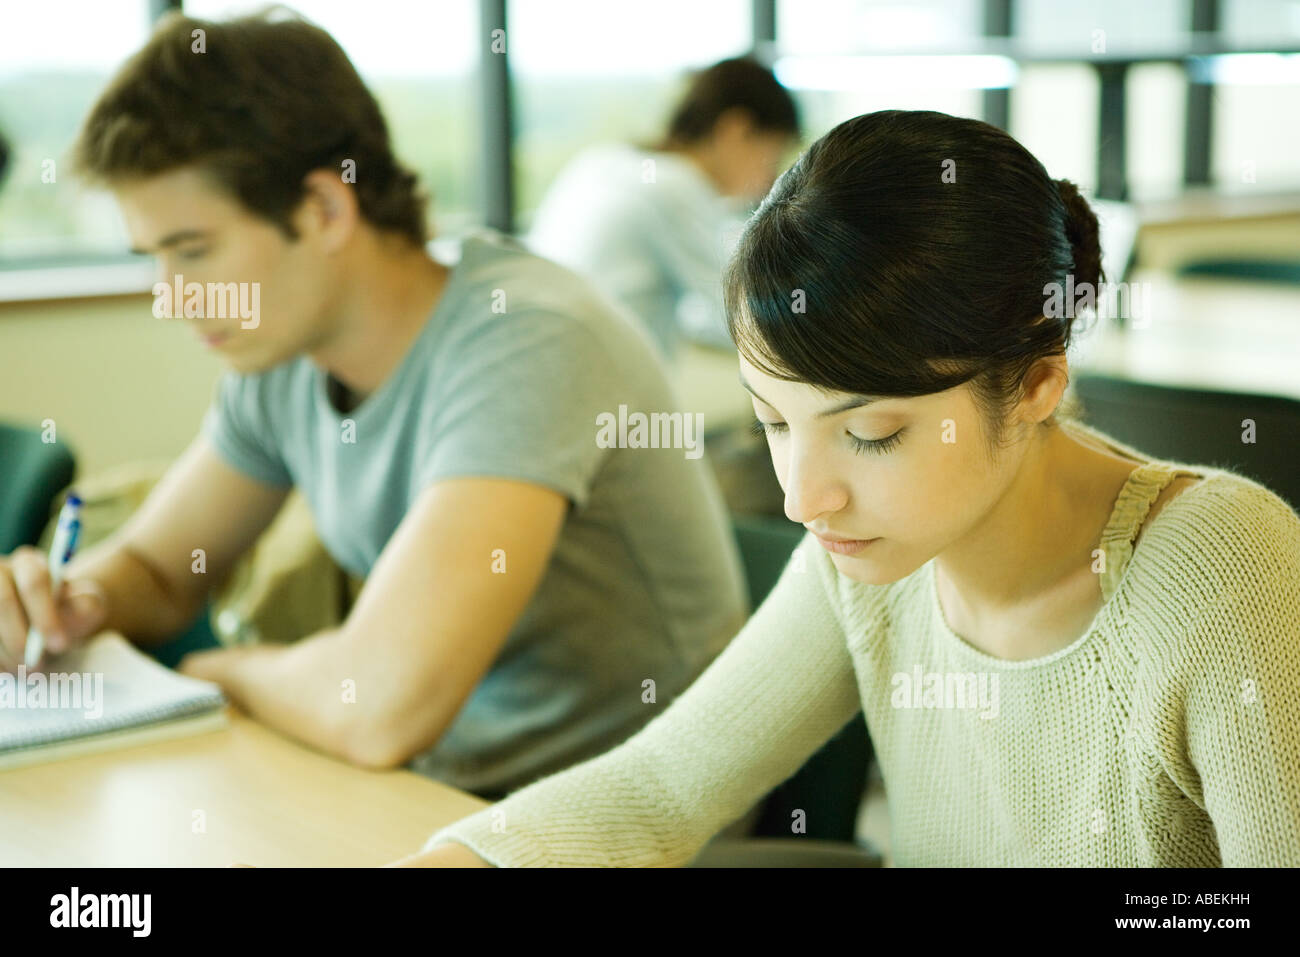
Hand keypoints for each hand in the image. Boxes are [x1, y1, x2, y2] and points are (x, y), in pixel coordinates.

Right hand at [0, 547, 107, 671]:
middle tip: (35, 664)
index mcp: (29, 563)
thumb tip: (73, 611)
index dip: (45, 616)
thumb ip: (86, 606)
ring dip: (4, 650)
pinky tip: (5, 667)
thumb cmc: (68, 612)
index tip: (59, 644)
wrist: (49, 622)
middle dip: (19, 638)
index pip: (34, 582)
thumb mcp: (86, 607)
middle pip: (2, 600)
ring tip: (22, 668)